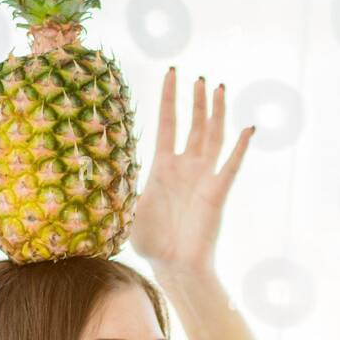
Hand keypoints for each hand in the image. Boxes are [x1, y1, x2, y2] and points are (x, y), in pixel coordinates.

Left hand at [129, 67, 254, 276]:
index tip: (171, 72)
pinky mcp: (217, 193)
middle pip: (194, 125)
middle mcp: (186, 168)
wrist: (174, 266)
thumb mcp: (126, 209)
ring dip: (216, 113)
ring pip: (213, 137)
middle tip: (199, 77)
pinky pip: (231, 166)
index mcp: (163, 167)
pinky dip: (240, 147)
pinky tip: (249, 129)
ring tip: (218, 88)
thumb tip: (90, 173)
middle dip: (196, 101)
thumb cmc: (152, 243)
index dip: (169, 98)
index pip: (168, 123)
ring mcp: (204, 178)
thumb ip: (117, 187)